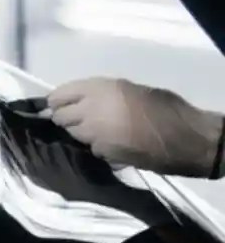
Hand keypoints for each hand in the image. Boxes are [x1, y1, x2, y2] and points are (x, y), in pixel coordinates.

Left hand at [46, 77, 223, 177]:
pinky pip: (90, 147)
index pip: (59, 95)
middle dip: (65, 118)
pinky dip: (96, 146)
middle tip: (78, 119)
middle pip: (60, 116)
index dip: (57, 101)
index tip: (58, 104)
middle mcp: (90, 110)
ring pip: (73, 133)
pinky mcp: (102, 153)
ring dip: (80, 132)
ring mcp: (94, 133)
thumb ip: (101, 95)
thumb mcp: (130, 89)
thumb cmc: (164, 107)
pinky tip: (112, 143)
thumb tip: (82, 102)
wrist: (185, 137)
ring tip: (98, 130)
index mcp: (99, 89)